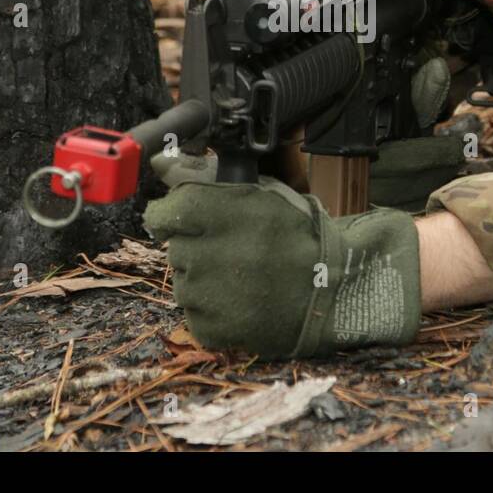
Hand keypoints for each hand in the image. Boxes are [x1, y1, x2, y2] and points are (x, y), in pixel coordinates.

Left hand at [143, 177, 420, 357]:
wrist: (332, 290)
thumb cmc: (294, 233)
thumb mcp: (259, 191)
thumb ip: (204, 175)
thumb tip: (159, 163)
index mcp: (227, 211)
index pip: (166, 212)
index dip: (172, 215)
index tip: (187, 220)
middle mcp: (217, 253)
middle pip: (175, 248)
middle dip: (196, 246)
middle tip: (231, 248)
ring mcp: (213, 296)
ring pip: (183, 283)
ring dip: (203, 278)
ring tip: (241, 276)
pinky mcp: (215, 329)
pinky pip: (194, 315)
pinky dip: (211, 309)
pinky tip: (240, 300)